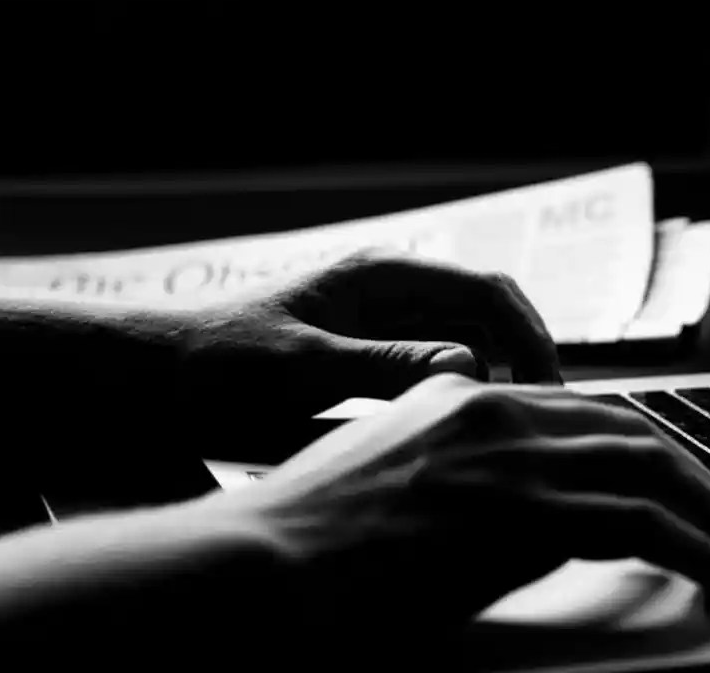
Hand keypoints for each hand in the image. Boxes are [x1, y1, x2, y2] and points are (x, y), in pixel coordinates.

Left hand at [167, 248, 560, 454]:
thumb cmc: (220, 366)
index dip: (531, 337)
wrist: (159, 380)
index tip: (550, 392)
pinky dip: (470, 396)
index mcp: (383, 275)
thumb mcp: (302, 369)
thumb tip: (472, 371)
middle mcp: (395, 292)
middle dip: (528, 359)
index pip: (489, 290)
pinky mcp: (379, 358)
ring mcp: (389, 323)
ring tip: (519, 432)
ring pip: (476, 342)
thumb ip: (386, 367)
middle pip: (493, 314)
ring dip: (504, 378)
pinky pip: (445, 370)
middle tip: (548, 421)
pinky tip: (473, 433)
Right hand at [198, 373, 709, 630]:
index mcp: (469, 399)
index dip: (650, 449)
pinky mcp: (523, 515)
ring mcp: (514, 460)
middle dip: (697, 478)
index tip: (681, 485)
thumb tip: (516, 508)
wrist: (261, 569)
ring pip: (656, 468)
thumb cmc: (309, 542)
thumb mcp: (392, 478)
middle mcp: (500, 413)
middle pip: (637, 430)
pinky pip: (643, 525)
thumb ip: (460, 472)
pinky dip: (695, 548)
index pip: (591, 409)